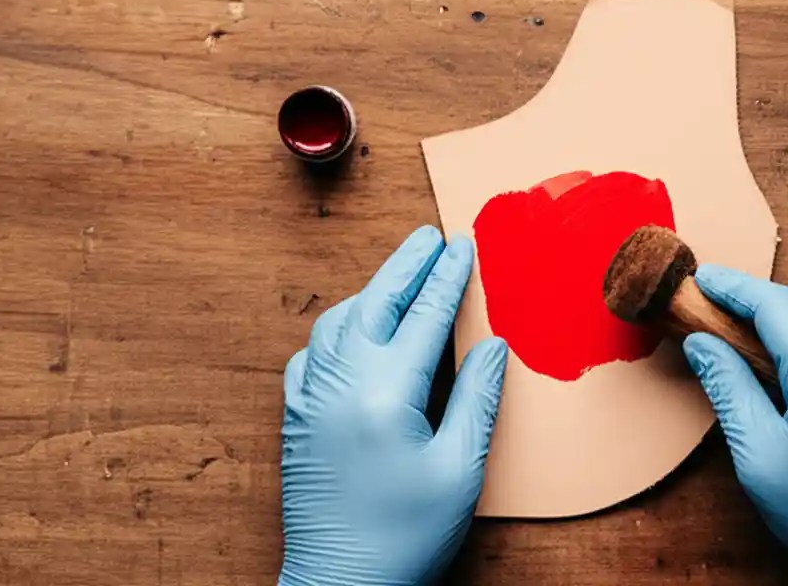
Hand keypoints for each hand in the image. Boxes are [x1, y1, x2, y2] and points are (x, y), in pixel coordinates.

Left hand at [279, 226, 507, 585]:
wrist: (340, 585)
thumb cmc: (406, 534)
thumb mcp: (460, 468)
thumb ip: (477, 399)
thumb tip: (490, 346)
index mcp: (386, 392)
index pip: (424, 316)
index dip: (449, 277)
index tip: (464, 246)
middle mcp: (341, 383)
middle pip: (376, 302)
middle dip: (406, 264)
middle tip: (430, 237)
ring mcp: (312, 398)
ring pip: (339, 320)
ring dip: (373, 289)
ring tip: (401, 274)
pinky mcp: (296, 418)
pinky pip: (314, 352)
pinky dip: (338, 326)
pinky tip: (353, 329)